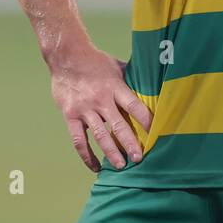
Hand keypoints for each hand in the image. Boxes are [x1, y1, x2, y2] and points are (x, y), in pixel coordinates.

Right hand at [50, 46, 152, 171]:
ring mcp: (84, 108)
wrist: (66, 56)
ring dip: (111, 152)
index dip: (145, 119)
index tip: (156, 132)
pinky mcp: (71, 115)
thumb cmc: (95, 61)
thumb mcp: (117, 65)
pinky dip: (87, 155)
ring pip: (100, 135)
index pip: (133, 105)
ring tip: (121, 165)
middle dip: (130, 143)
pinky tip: (96, 166)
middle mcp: (100, 99)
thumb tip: (154, 81)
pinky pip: (79, 140)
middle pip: (118, 125)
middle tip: (139, 158)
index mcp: (114, 86)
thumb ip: (132, 77)